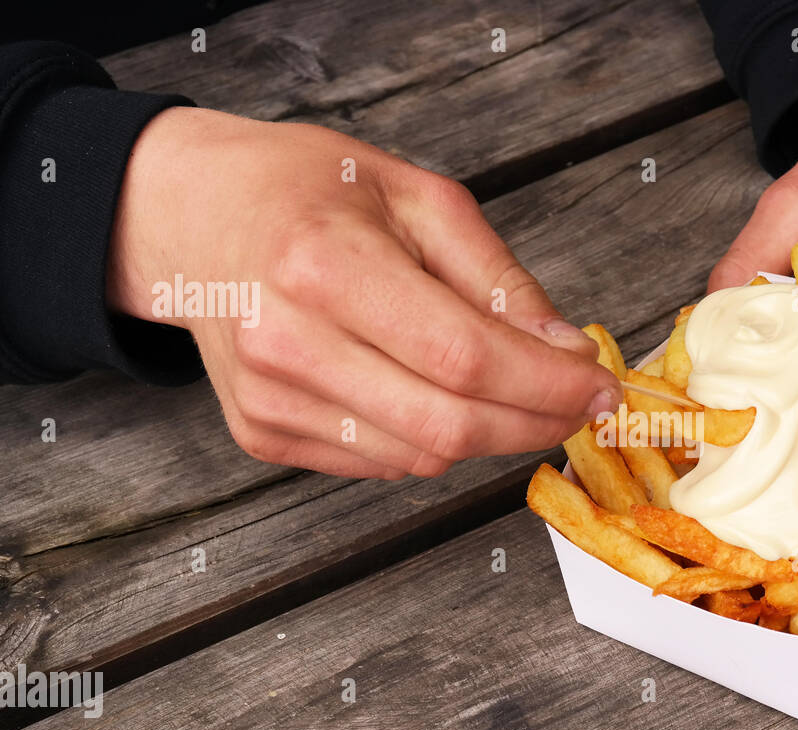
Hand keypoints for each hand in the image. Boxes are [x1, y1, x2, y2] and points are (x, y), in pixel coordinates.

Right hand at [107, 107, 620, 478]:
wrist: (192, 216)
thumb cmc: (309, 192)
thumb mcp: (418, 199)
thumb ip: (498, 280)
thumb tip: (567, 353)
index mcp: (325, 265)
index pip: (465, 358)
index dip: (548, 384)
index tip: (599, 385)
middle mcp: (286, 342)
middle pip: (448, 425)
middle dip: (535, 424)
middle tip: (577, 403)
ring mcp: (269, 399)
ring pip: (421, 457)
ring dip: (488, 433)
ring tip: (509, 387)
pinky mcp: (262, 435)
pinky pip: (381, 462)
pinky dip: (430, 439)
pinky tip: (433, 392)